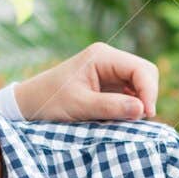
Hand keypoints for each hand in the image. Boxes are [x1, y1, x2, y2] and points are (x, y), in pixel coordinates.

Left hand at [13, 41, 157, 121]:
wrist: (30, 104)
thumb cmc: (50, 102)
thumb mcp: (79, 106)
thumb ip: (110, 107)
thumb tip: (142, 109)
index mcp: (101, 56)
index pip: (140, 69)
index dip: (149, 91)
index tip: (146, 115)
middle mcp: (109, 59)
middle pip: (145, 73)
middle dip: (147, 95)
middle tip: (140, 120)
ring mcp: (110, 72)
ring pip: (140, 84)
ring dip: (140, 103)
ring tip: (129, 121)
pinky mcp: (109, 86)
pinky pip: (131, 94)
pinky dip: (132, 107)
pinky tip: (123, 119)